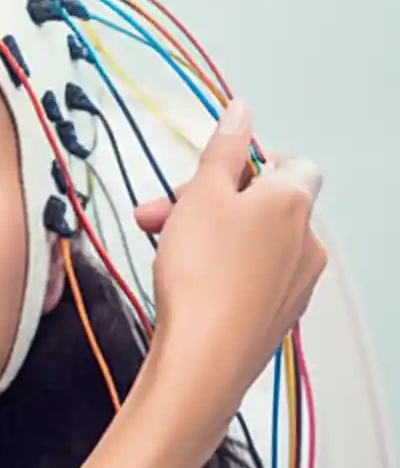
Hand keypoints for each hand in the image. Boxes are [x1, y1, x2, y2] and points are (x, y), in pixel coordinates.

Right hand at [133, 99, 326, 423]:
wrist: (204, 357)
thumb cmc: (202, 274)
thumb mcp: (202, 195)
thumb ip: (223, 149)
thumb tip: (241, 110)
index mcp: (293, 201)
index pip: (291, 163)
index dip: (249, 162)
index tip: (210, 172)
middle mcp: (306, 240)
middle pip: (261, 203)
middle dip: (208, 199)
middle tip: (160, 212)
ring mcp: (295, 281)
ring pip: (252, 241)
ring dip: (207, 234)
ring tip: (160, 246)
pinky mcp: (276, 314)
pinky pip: (250, 276)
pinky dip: (219, 269)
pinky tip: (184, 281)